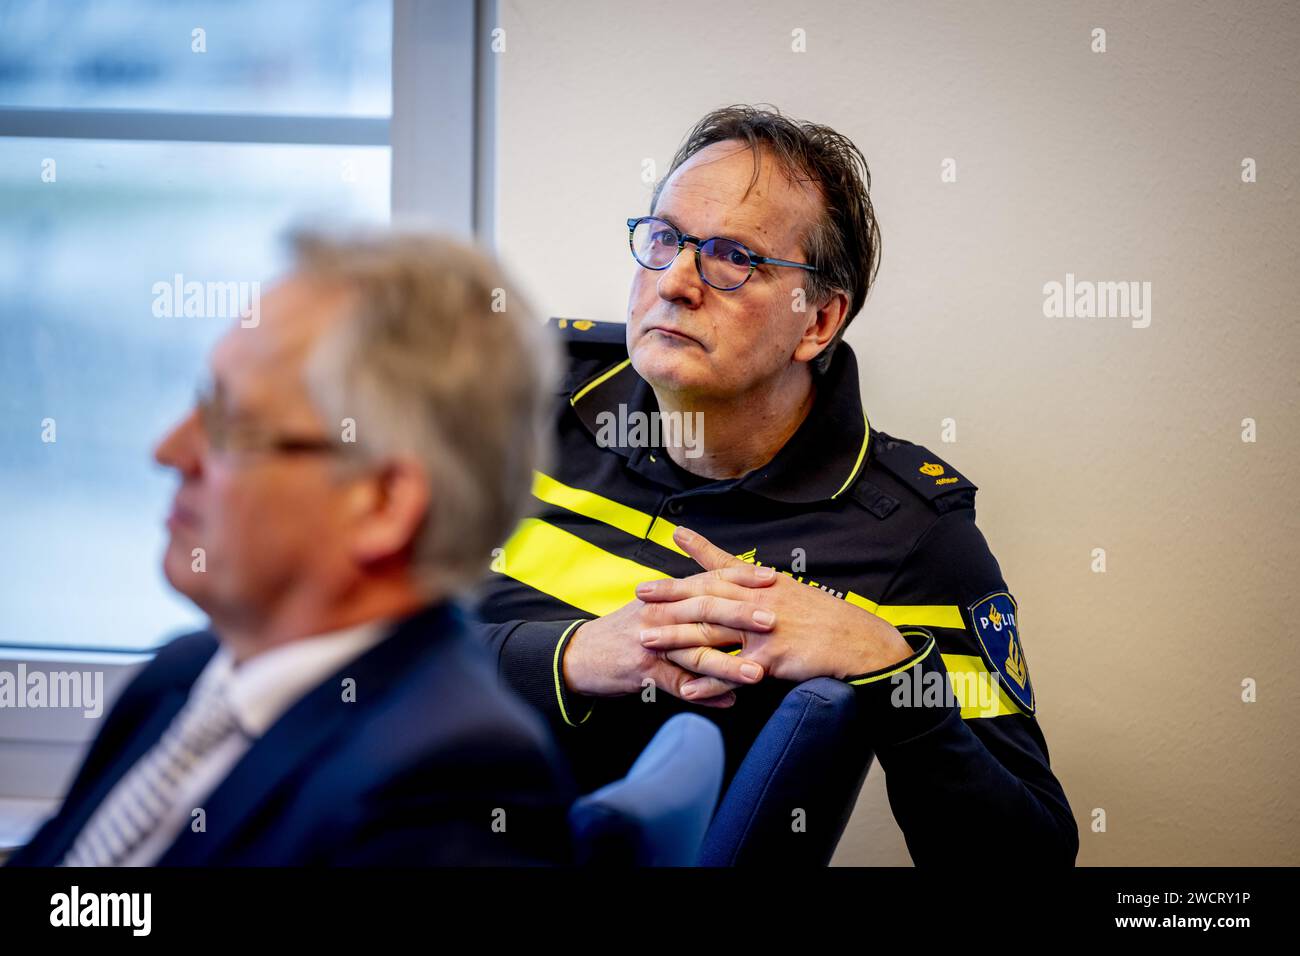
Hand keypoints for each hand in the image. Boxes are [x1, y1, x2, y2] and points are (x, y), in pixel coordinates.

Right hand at [561, 561, 778, 707]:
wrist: (579, 655)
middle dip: (742, 615)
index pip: (709, 579)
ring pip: (695, 653)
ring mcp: (651, 643)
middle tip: (774, 619)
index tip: (772, 578)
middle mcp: (660, 614)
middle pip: (705, 610)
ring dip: (728, 665)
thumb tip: (724, 600)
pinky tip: (728, 702)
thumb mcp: (652, 609)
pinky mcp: (644, 672)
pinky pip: (679, 686)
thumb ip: (686, 603)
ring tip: (758, 673)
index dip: (741, 577)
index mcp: (667, 596)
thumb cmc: (622, 632)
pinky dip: (704, 696)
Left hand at [636, 526, 913, 684]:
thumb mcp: (789, 590)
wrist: (860, 643)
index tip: (658, 561)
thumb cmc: (824, 620)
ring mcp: (764, 628)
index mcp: (763, 585)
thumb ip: (756, 581)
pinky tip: (687, 689)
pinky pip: (733, 672)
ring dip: (676, 638)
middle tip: (638, 597)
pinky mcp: (773, 655)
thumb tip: (741, 571)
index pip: (719, 570)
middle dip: (669, 597)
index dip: (687, 567)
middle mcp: (759, 601)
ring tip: (646, 642)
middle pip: (706, 597)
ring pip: (711, 632)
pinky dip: (709, 682)